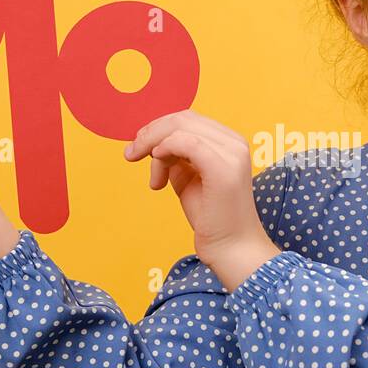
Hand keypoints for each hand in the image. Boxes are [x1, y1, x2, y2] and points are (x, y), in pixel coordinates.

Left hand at [124, 109, 277, 280]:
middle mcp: (235, 143)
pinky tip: (157, 168)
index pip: (189, 119)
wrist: (232, 249)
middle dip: (150, 133)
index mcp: (229, 143)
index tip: (138, 148)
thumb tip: (153, 145)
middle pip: (183, 118)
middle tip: (132, 154)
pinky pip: (187, 142)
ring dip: (153, 144)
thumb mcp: (188, 180)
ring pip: (181, 127)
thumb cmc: (212, 219)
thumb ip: (176, 159)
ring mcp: (231, 154)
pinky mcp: (223, 169)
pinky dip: (166, 149)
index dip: (158, 128)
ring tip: (152, 177)